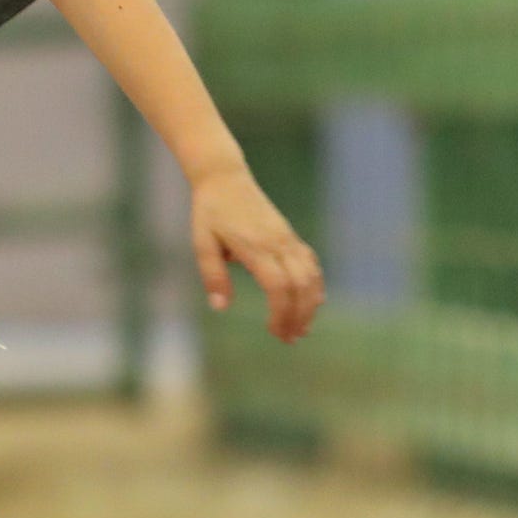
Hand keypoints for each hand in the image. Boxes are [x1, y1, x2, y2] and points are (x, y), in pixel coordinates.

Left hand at [189, 160, 323, 342]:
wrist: (225, 178)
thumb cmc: (209, 212)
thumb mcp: (201, 243)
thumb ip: (212, 275)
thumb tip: (220, 307)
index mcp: (255, 247)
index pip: (278, 286)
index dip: (280, 313)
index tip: (274, 332)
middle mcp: (277, 243)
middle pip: (300, 285)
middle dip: (298, 316)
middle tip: (289, 339)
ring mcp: (287, 238)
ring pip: (311, 275)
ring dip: (310, 304)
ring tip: (302, 329)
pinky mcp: (290, 235)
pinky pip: (310, 262)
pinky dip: (315, 284)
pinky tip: (314, 302)